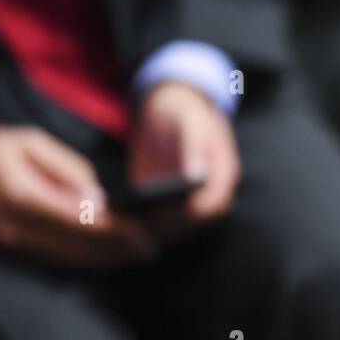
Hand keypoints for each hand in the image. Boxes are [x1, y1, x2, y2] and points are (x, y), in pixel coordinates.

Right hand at [0, 123, 156, 267]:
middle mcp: (16, 231)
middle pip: (79, 250)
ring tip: (136, 255)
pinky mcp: (5, 250)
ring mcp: (9, 246)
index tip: (145, 235)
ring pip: (66, 261)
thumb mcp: (27, 142)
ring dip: (104, 261)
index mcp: (23, 199)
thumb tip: (98, 199)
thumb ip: (68, 169)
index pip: (82, 224)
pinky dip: (80, 260)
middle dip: (118, 252)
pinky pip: (50, 260)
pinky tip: (102, 256)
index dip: (117, 233)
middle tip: (152, 249)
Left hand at [128, 81, 239, 241]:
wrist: (173, 107)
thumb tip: (196, 175)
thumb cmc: (184, 110)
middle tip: (132, 230)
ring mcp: (190, 200)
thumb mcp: (189, 119)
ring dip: (151, 232)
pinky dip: (140, 225)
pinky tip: (116, 221)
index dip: (189, 216)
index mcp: (223, 174)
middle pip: (193, 225)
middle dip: (164, 230)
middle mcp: (210, 193)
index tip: (159, 216)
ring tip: (120, 229)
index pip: (213, 207)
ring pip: (175, 229)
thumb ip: (194, 145)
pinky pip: (158, 222)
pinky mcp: (169, 204)